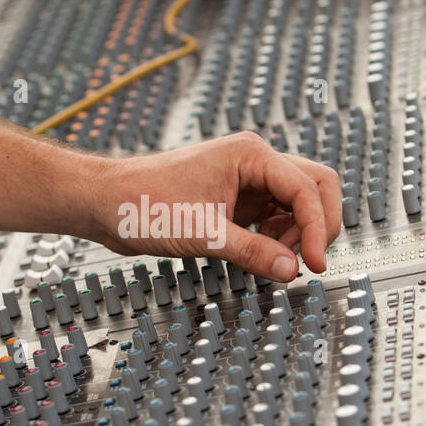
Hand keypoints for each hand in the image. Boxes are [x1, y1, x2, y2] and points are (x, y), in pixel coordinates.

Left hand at [85, 131, 342, 281]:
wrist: (106, 203)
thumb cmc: (142, 204)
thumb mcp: (202, 235)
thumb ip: (251, 252)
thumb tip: (291, 270)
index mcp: (250, 155)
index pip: (307, 189)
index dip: (317, 229)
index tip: (314, 264)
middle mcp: (254, 161)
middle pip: (316, 186)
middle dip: (319, 224)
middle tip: (308, 261)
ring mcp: (247, 178)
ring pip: (299, 201)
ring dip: (299, 232)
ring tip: (278, 260)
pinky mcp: (238, 197)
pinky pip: (277, 214)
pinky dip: (280, 236)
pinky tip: (265, 254)